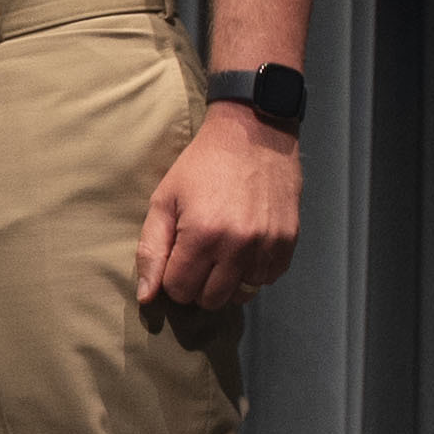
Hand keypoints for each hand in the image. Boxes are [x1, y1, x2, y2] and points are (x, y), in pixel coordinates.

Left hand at [135, 106, 300, 309]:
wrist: (254, 134)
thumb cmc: (202, 166)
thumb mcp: (165, 200)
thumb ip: (152, 250)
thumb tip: (146, 296)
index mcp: (202, 235)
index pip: (179, 290)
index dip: (172, 278)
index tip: (177, 258)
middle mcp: (238, 245)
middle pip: (211, 299)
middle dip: (197, 285)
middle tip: (197, 257)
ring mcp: (267, 245)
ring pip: (241, 294)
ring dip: (227, 280)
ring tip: (221, 252)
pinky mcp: (288, 241)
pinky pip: (268, 279)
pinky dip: (253, 272)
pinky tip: (244, 249)